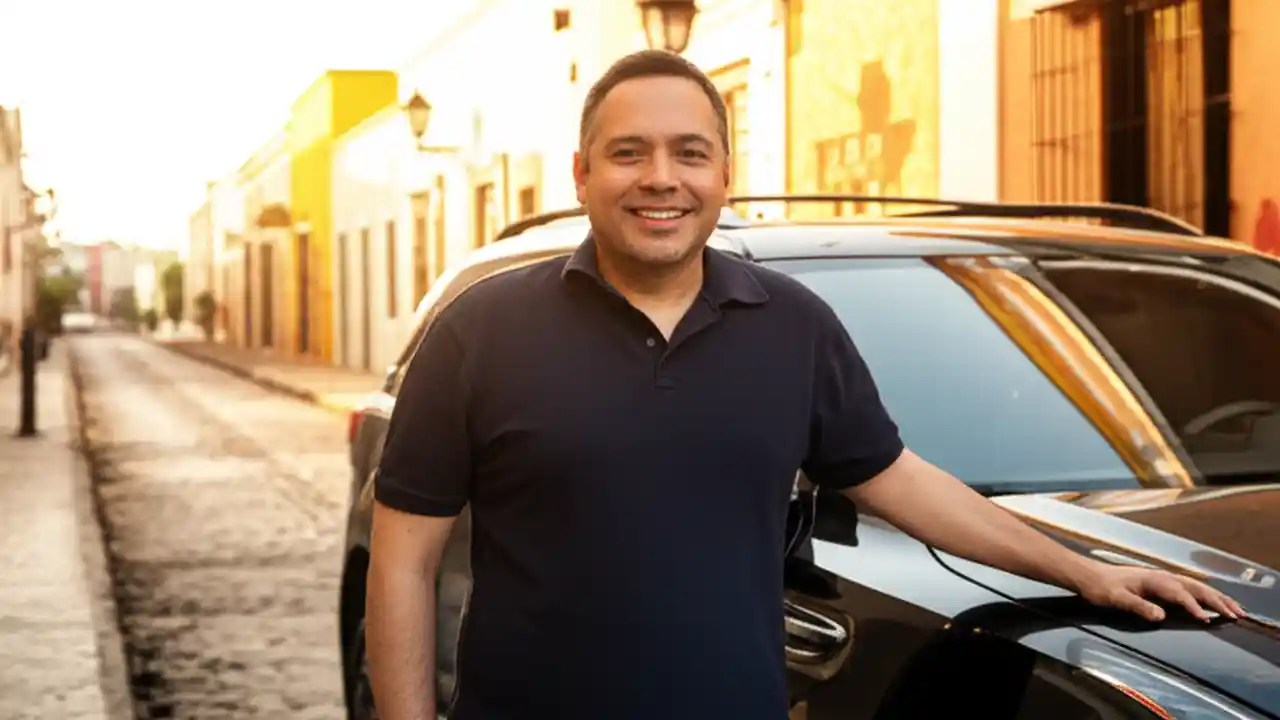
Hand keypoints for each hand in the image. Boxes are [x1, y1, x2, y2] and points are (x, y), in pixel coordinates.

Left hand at [1077, 564, 1245, 622]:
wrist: (1088, 575)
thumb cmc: (1100, 588)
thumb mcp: (1115, 599)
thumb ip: (1138, 606)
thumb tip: (1161, 616)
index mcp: (1153, 579)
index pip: (1180, 593)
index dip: (1194, 606)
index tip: (1208, 619)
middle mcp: (1161, 576)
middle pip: (1195, 587)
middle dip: (1217, 600)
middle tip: (1237, 614)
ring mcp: (1161, 577)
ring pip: (1195, 586)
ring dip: (1216, 596)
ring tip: (1235, 608)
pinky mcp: (1160, 582)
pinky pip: (1188, 586)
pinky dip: (1205, 593)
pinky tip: (1212, 599)